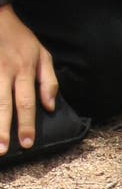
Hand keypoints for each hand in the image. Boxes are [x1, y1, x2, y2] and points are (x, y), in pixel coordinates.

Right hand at [0, 6, 57, 154]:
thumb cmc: (21, 38)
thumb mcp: (42, 55)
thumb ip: (49, 81)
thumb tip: (50, 107)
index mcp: (24, 70)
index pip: (26, 103)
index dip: (26, 124)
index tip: (26, 144)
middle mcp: (5, 71)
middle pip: (3, 104)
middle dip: (3, 129)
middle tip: (2, 150)